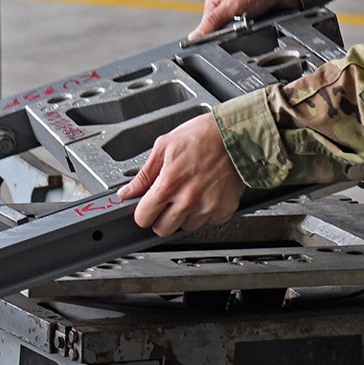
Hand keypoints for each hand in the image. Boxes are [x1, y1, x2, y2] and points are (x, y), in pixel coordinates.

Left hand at [122, 114, 244, 237]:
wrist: (236, 134)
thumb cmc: (202, 136)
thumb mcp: (164, 147)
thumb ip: (143, 175)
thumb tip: (127, 192)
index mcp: (169, 184)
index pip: (143, 218)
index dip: (143, 212)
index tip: (147, 206)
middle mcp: (188, 200)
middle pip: (163, 229)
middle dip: (161, 217)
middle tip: (168, 200)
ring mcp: (208, 207)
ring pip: (186, 226)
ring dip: (185, 214)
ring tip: (191, 191)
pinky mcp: (225, 210)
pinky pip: (208, 221)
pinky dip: (205, 211)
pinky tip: (206, 192)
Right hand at [191, 0, 299, 40]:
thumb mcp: (230, 6)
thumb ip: (212, 22)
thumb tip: (193, 38)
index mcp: (215, 4)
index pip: (205, 30)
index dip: (212, 38)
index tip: (221, 40)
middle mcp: (227, 11)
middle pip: (223, 35)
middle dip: (232, 36)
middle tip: (241, 28)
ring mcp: (242, 17)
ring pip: (239, 37)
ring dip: (247, 36)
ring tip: (254, 25)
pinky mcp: (257, 23)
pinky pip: (254, 36)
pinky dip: (258, 34)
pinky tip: (262, 28)